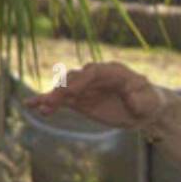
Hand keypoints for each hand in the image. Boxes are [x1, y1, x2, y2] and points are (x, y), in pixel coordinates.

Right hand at [24, 61, 166, 130]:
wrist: (144, 110)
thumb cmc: (149, 101)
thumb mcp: (149, 100)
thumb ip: (140, 98)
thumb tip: (131, 98)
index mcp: (114, 71)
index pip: (93, 71)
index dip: (82, 80)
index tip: (73, 92)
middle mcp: (96, 76)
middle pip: (75, 79)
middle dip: (64, 89)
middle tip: (53, 102)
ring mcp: (86, 88)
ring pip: (64, 89)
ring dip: (53, 97)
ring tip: (42, 108)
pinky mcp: (79, 100)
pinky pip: (61, 100)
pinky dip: (47, 102)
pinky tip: (31, 105)